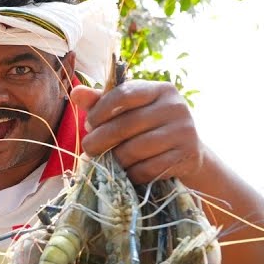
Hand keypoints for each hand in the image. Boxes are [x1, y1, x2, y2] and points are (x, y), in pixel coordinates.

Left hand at [72, 80, 204, 186]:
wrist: (187, 154)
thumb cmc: (148, 128)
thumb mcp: (128, 111)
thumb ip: (101, 102)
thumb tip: (76, 92)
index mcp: (160, 90)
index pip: (123, 94)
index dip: (99, 111)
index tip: (89, 125)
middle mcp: (176, 107)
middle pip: (125, 125)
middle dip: (99, 140)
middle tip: (89, 148)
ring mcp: (184, 132)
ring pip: (134, 150)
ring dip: (114, 160)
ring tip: (107, 161)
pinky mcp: (186, 156)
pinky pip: (147, 169)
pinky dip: (131, 174)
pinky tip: (126, 173)